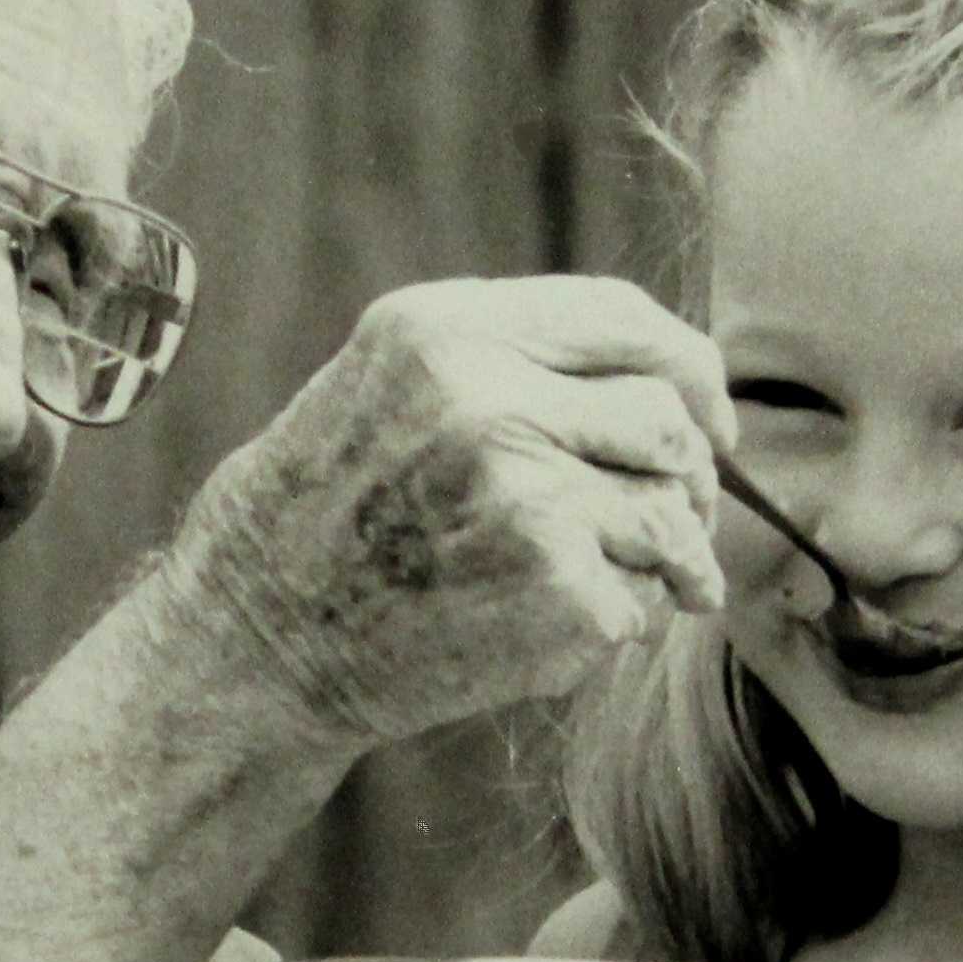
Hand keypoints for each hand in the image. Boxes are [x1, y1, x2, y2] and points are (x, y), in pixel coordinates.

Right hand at [160, 277, 734, 748]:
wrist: (255, 641)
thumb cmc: (325, 516)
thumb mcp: (390, 383)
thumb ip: (509, 359)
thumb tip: (668, 382)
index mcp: (449, 330)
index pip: (629, 320)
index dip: (691, 372)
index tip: (707, 423)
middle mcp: (489, 399)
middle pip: (667, 419)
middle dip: (691, 478)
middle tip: (678, 524)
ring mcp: (527, 497)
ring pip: (671, 516)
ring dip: (668, 560)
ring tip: (624, 585)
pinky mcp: (554, 592)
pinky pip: (642, 601)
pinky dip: (618, 624)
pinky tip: (549, 631)